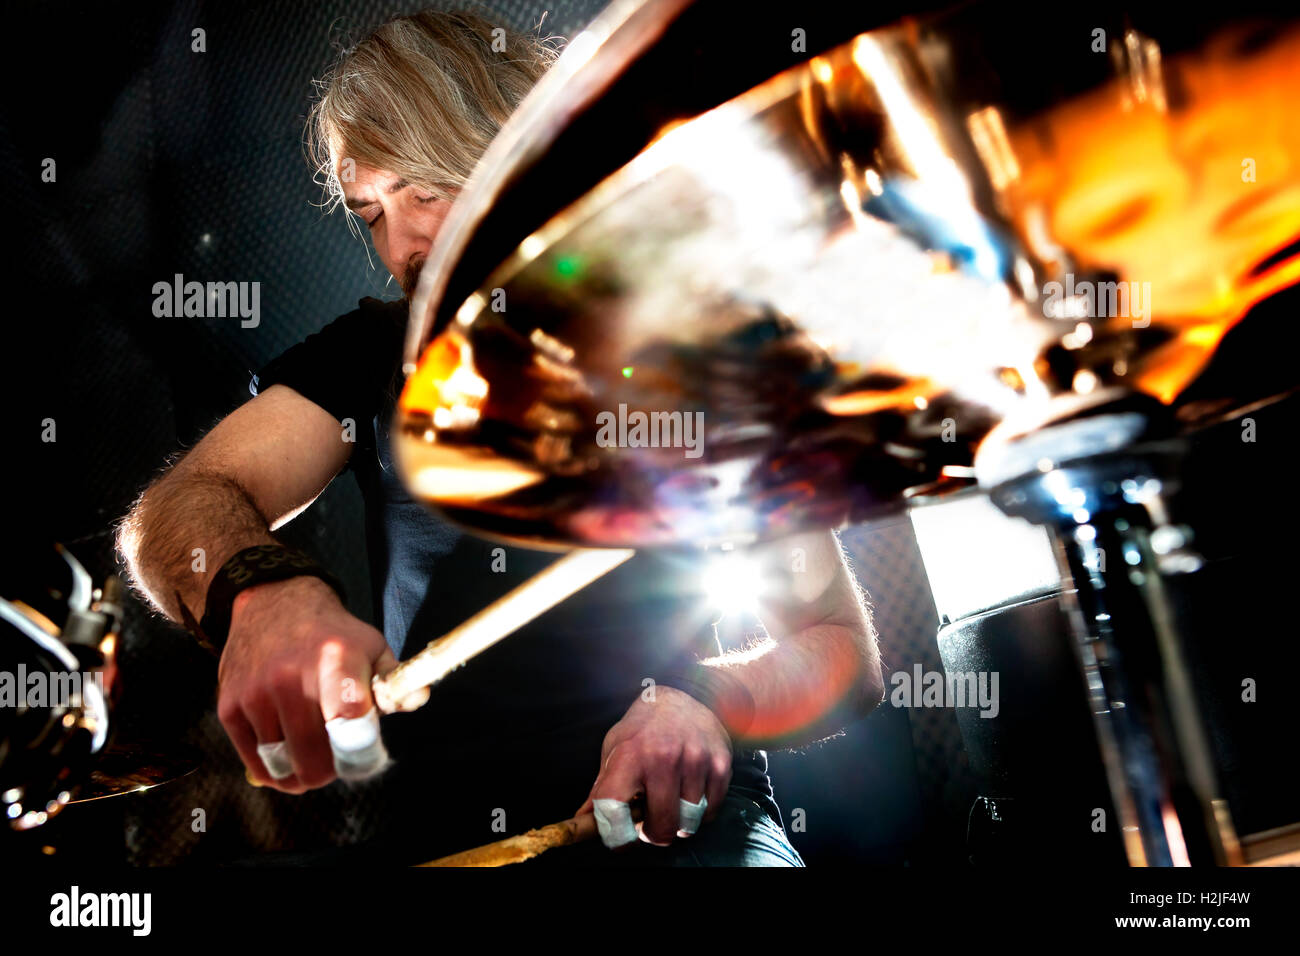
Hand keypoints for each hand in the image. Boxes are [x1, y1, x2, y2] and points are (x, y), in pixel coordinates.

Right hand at [215, 575, 424, 791]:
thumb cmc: (331, 633)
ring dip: (301, 773)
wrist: (272, 603)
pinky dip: (274, 769)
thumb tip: (418, 699)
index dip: (361, 753)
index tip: (367, 759)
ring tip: (313, 758)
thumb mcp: (371, 645)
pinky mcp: (229, 706)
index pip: (349, 721)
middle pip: (313, 758)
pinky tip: (287, 757)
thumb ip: (395, 681)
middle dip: (331, 770)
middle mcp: (291, 676)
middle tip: (338, 761)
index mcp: (335, 659)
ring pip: (283, 765)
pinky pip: (255, 760)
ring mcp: (256, 693)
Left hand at [575, 686, 732, 846]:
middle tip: (649, 824)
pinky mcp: (720, 764)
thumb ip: (601, 787)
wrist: (687, 693)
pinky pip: (711, 812)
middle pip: (662, 827)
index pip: (614, 809)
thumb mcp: (615, 748)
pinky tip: (690, 794)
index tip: (620, 841)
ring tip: (671, 805)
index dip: (615, 836)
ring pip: (689, 824)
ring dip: (679, 824)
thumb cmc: (643, 728)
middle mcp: (664, 757)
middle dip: (654, 835)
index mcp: (629, 754)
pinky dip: (700, 813)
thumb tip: (583, 821)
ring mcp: (696, 761)